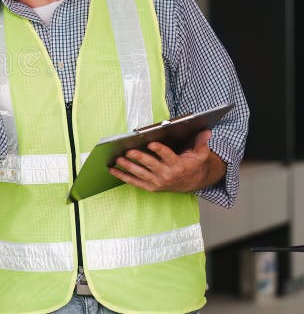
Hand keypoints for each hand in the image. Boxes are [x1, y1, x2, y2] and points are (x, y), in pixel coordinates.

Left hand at [108, 129, 225, 192]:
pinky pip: (135, 182)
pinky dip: (123, 176)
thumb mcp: (201, 154)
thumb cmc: (193, 164)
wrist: (193, 182)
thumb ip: (201, 142)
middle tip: (128, 151)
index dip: (159, 150)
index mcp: (178, 165)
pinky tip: (113, 170)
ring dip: (128, 167)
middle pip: (151, 165)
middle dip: (139, 158)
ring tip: (117, 159)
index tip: (151, 143)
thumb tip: (206, 131)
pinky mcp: (150, 186)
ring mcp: (157, 182)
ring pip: (140, 174)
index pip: (167, 156)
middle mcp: (167, 174)